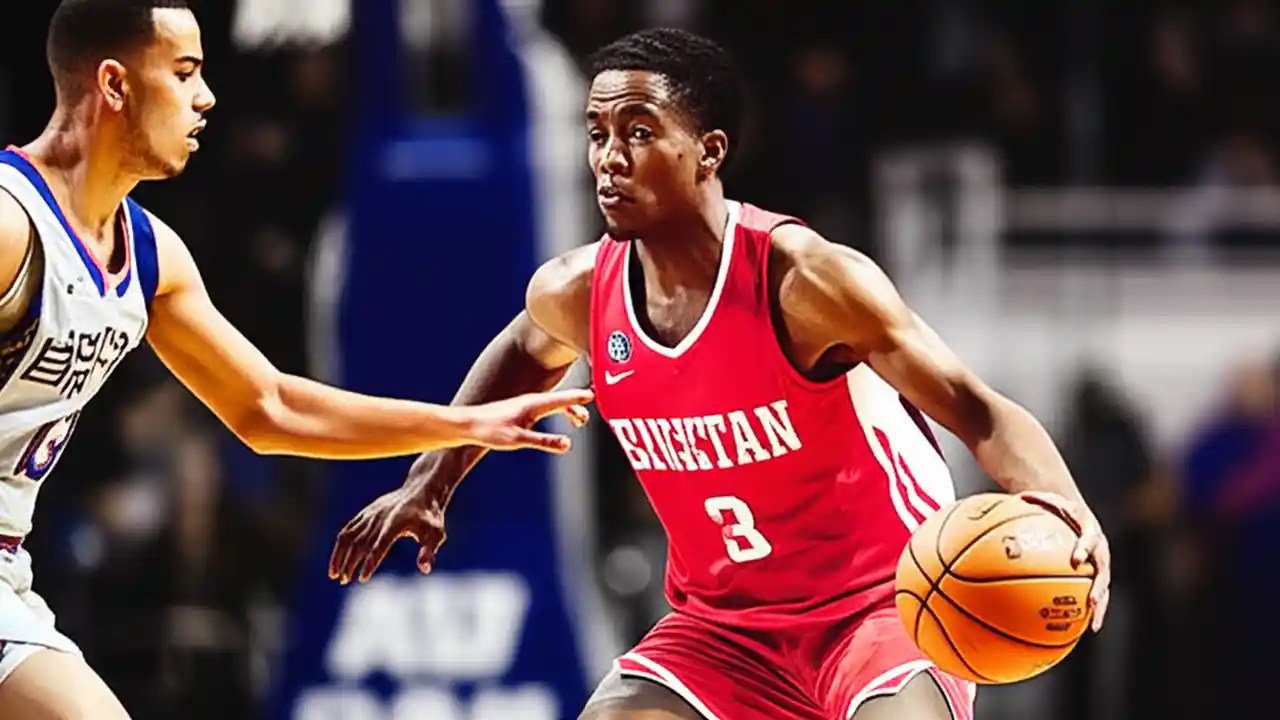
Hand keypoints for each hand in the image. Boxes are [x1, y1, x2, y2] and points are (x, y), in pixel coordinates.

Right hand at [329, 484, 442, 584]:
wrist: (422, 490)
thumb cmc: (430, 516)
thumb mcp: (436, 533)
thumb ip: (429, 550)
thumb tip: (424, 569)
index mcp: (395, 523)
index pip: (379, 546)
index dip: (370, 562)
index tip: (363, 578)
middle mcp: (379, 518)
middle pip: (360, 543)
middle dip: (350, 563)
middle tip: (344, 580)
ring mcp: (371, 514)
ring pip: (349, 536)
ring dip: (339, 556)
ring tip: (334, 575)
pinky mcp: (366, 513)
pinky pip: (348, 529)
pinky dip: (340, 545)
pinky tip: (337, 559)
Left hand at [461, 388, 592, 452]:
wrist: (468, 424)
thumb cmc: (490, 429)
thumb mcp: (518, 439)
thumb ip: (544, 441)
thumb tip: (568, 444)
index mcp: (534, 404)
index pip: (562, 399)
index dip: (579, 397)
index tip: (594, 395)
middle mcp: (532, 400)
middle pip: (562, 400)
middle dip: (578, 405)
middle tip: (589, 416)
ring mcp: (527, 404)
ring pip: (555, 404)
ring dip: (569, 410)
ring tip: (580, 421)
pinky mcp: (523, 410)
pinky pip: (547, 407)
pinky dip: (559, 411)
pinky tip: (560, 420)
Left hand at [1019, 491, 1110, 632]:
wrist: (1077, 514)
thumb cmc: (1059, 509)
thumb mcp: (1049, 500)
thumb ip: (1035, 499)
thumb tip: (1017, 496)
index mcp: (1090, 530)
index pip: (1090, 539)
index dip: (1084, 549)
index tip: (1076, 560)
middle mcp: (1099, 550)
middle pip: (1103, 570)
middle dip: (1098, 586)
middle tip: (1091, 600)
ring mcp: (1099, 565)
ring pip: (1103, 588)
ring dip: (1099, 606)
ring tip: (1093, 625)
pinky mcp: (1095, 577)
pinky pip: (1092, 595)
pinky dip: (1089, 611)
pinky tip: (1080, 630)